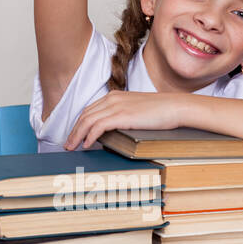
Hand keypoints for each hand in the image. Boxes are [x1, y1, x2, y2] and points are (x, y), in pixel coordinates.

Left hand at [64, 91, 189, 150]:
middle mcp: (112, 99)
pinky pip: (98, 126)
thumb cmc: (160, 111)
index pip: (90, 110)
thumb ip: (122, 116)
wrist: (175, 107)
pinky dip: (89, 136)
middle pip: (85, 115)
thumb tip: (111, 131)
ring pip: (88, 121)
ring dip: (77, 135)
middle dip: (74, 130)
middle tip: (67, 144)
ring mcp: (116, 107)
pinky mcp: (122, 116)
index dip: (79, 124)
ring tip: (72, 147)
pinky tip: (86, 144)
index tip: (74, 135)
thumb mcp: (136, 111)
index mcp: (114, 97)